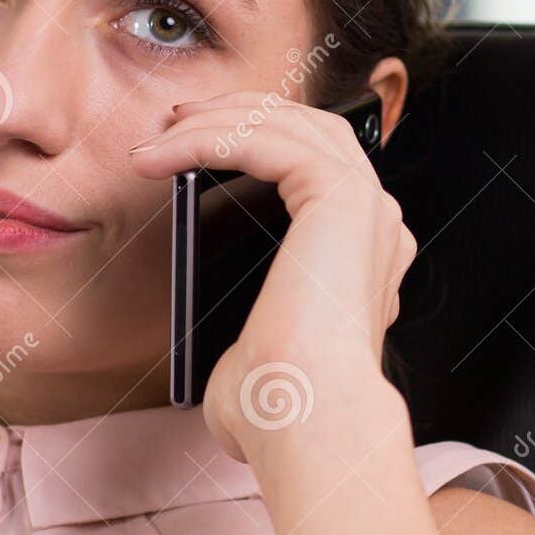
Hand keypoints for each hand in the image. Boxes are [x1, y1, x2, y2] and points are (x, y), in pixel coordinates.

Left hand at [129, 89, 415, 462]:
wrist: (303, 422)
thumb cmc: (275, 410)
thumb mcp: (250, 358)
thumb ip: (246, 340)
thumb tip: (223, 363)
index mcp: (360, 257)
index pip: (318, 166)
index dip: (254, 141)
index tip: (191, 143)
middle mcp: (375, 226)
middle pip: (311, 129)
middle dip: (239, 113)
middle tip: (175, 119)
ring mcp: (367, 209)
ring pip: (292, 125)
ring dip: (218, 120)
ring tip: (158, 135)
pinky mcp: (343, 199)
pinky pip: (271, 140)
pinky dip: (214, 137)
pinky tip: (166, 152)